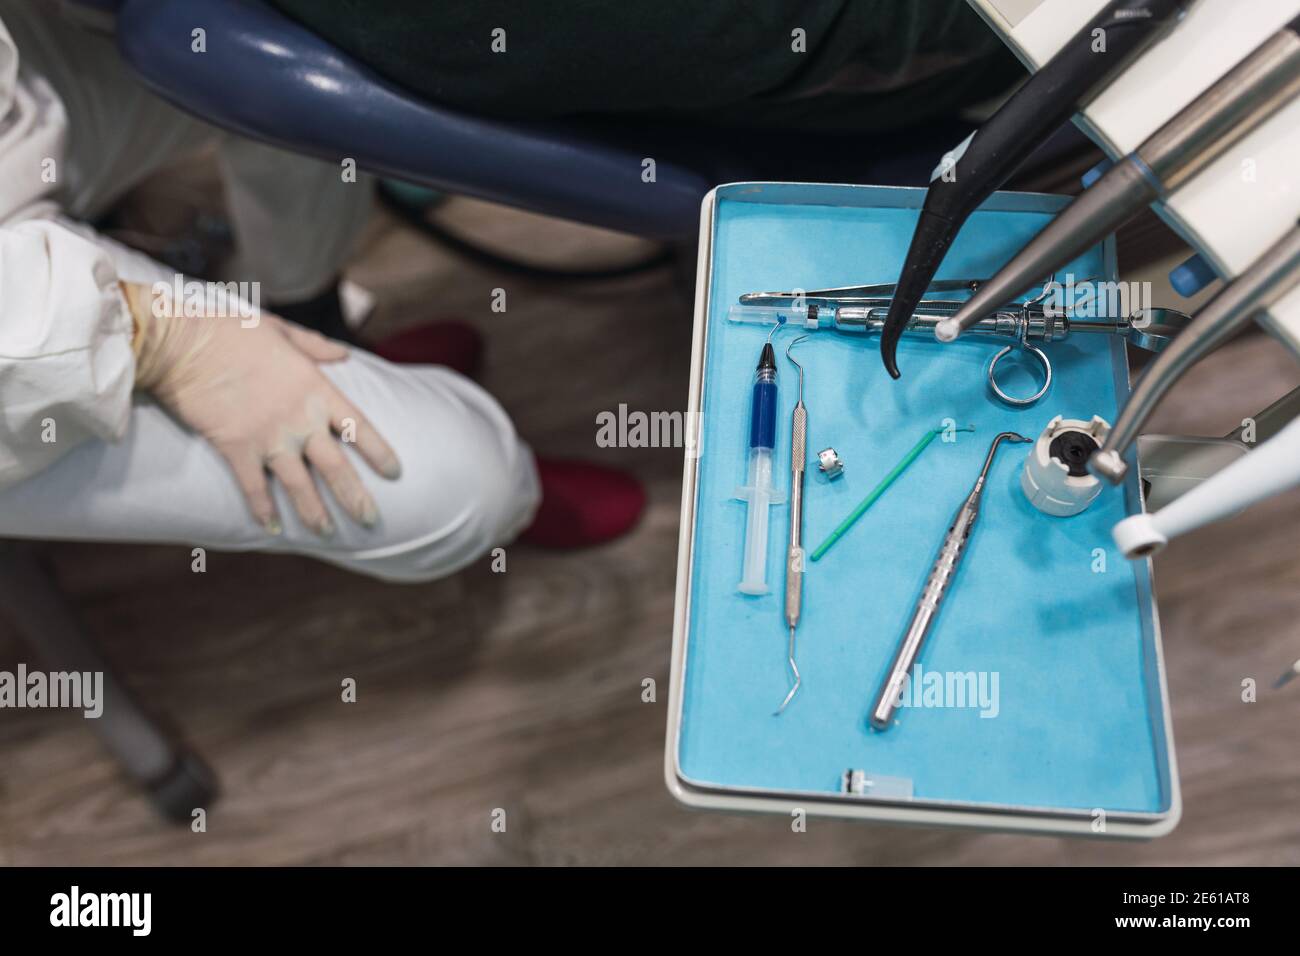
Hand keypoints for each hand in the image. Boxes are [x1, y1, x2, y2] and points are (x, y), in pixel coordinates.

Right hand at [122, 281, 399, 535]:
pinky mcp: (236, 448)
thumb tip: (344, 353)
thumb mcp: (283, 331)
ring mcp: (269, 437)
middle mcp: (299, 419)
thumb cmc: (233, 331)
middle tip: (371, 520)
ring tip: (327, 533)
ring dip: (315, 513)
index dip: (380, 452)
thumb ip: (316, 346)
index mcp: (317, 390)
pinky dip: (263, 511)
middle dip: (356, 497)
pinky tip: (272, 529)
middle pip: (337, 467)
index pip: (358, 427)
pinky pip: (254, 488)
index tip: (395, 473)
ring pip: (300, 485)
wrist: (185, 342)